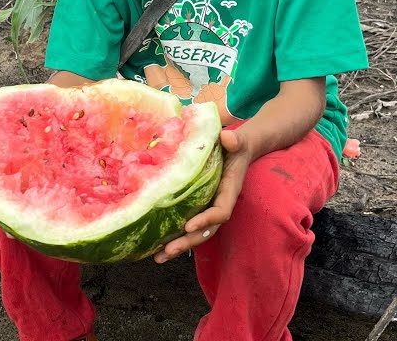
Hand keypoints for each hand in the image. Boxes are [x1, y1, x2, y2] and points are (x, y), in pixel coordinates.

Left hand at [154, 128, 251, 262]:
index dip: (206, 219)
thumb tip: (228, 138)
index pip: (221, 211)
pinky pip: (189, 225)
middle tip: (167, 251)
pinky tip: (157, 245)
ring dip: (179, 246)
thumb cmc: (236, 145)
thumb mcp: (237, 140)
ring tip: (159, 257)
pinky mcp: (200, 207)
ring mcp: (209, 207)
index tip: (188, 226)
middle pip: (206, 230)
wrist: (238, 150)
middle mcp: (220, 203)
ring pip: (197, 232)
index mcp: (229, 190)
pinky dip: (175, 236)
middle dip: (188, 241)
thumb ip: (235, 140)